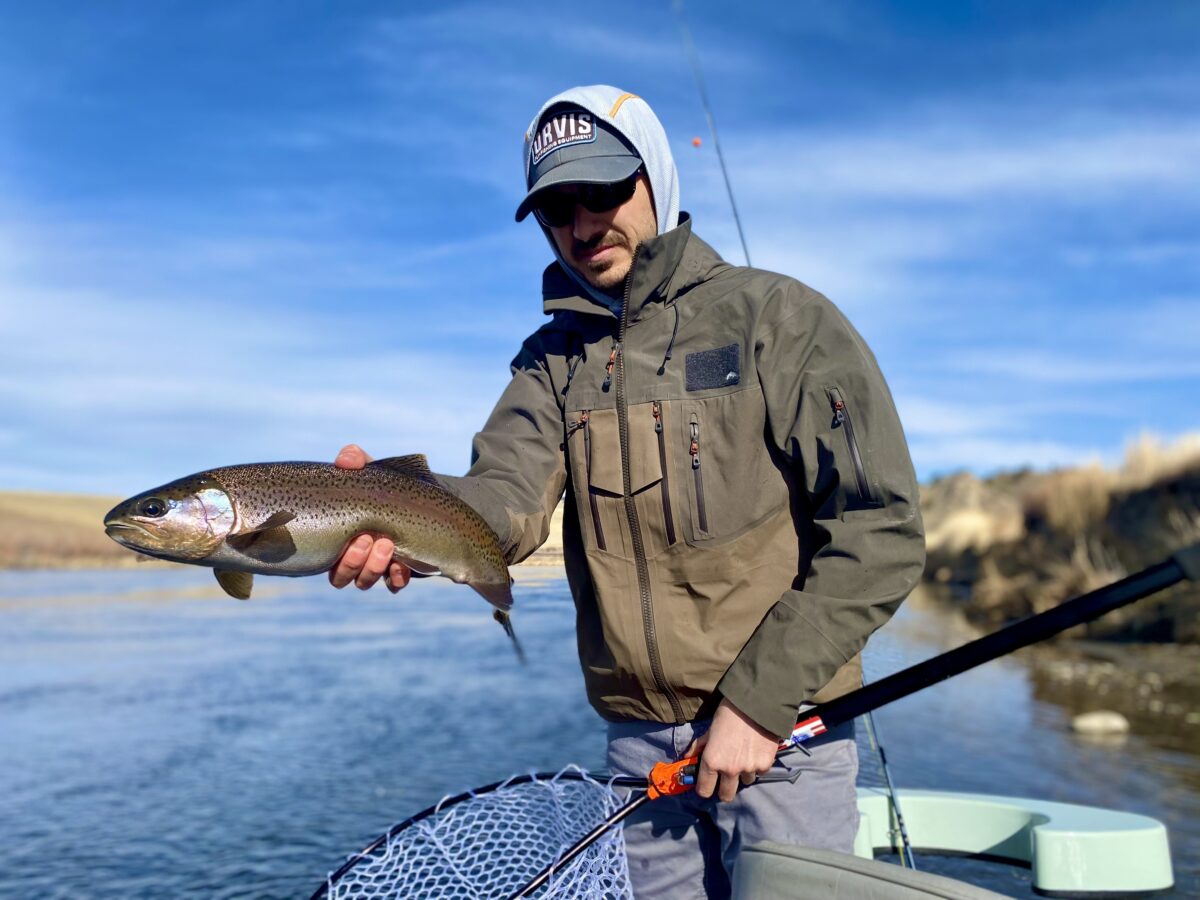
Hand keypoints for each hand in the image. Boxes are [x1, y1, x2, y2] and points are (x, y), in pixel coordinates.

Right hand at [327, 444, 411, 592]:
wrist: (428, 499)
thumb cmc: (390, 486)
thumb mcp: (373, 470)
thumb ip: (356, 459)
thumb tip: (345, 460)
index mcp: (340, 535)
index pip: (324, 558)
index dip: (333, 555)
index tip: (352, 534)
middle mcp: (354, 555)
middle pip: (340, 576)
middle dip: (352, 561)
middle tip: (369, 538)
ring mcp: (377, 566)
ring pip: (363, 582)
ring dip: (373, 568)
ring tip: (388, 545)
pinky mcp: (400, 572)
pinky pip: (393, 585)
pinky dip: (396, 578)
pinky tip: (403, 565)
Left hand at [685, 699, 778, 801]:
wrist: (756, 704)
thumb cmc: (728, 714)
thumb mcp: (709, 730)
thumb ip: (699, 746)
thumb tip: (688, 757)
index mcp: (712, 761)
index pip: (704, 790)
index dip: (704, 788)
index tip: (707, 784)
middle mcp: (729, 770)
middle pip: (726, 795)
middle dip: (724, 790)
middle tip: (726, 779)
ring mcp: (748, 769)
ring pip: (745, 781)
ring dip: (743, 773)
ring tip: (744, 756)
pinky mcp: (765, 765)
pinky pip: (759, 772)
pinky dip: (757, 765)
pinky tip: (756, 751)